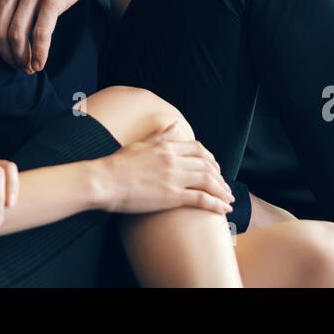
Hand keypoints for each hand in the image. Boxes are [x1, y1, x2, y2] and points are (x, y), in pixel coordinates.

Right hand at [96, 122, 234, 215]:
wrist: (104, 181)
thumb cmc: (117, 164)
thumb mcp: (141, 144)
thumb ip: (160, 135)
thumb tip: (174, 124)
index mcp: (166, 146)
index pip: (198, 149)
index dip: (211, 158)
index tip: (215, 168)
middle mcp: (174, 160)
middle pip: (207, 165)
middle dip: (220, 176)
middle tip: (224, 186)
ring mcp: (174, 177)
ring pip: (208, 181)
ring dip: (222, 191)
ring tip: (228, 199)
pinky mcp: (172, 195)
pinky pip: (201, 199)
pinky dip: (216, 204)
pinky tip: (223, 210)